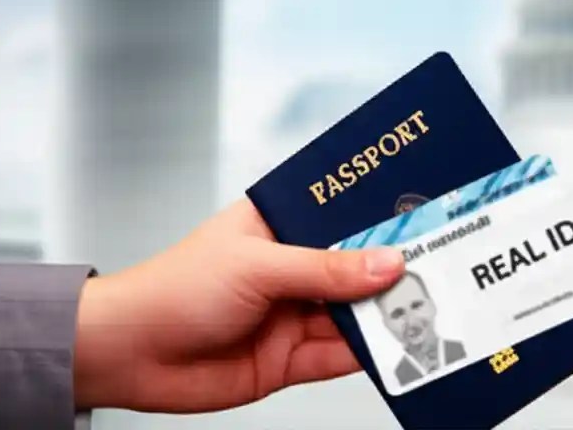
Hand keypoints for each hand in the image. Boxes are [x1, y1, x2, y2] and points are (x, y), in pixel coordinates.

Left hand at [72, 200, 404, 412]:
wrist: (128, 356)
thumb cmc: (174, 289)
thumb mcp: (258, 267)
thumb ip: (327, 269)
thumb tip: (388, 264)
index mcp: (281, 225)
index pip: (342, 214)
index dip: (382, 215)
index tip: (428, 213)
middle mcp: (292, 267)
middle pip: (358, 266)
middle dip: (396, 269)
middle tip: (444, 266)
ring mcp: (294, 312)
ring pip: (355, 312)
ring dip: (389, 314)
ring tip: (432, 308)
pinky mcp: (291, 357)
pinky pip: (342, 354)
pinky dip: (372, 354)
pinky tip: (399, 347)